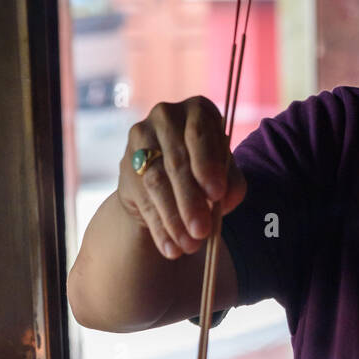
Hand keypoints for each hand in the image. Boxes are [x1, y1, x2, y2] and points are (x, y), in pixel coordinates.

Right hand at [118, 97, 246, 258]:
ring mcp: (140, 140)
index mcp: (196, 109)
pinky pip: (143, 201)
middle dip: (190, 201)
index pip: (198, 134)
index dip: (207, 165)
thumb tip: (226, 198)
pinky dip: (159, 228)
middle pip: (175, 163)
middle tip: (203, 231)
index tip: (217, 194)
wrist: (177, 171)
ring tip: (190, 245)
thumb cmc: (210, 166)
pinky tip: (171, 248)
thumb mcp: (226, 170)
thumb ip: (232, 181)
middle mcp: (164, 117)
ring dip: (173, 218)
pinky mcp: (126, 168)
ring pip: (156, 183)